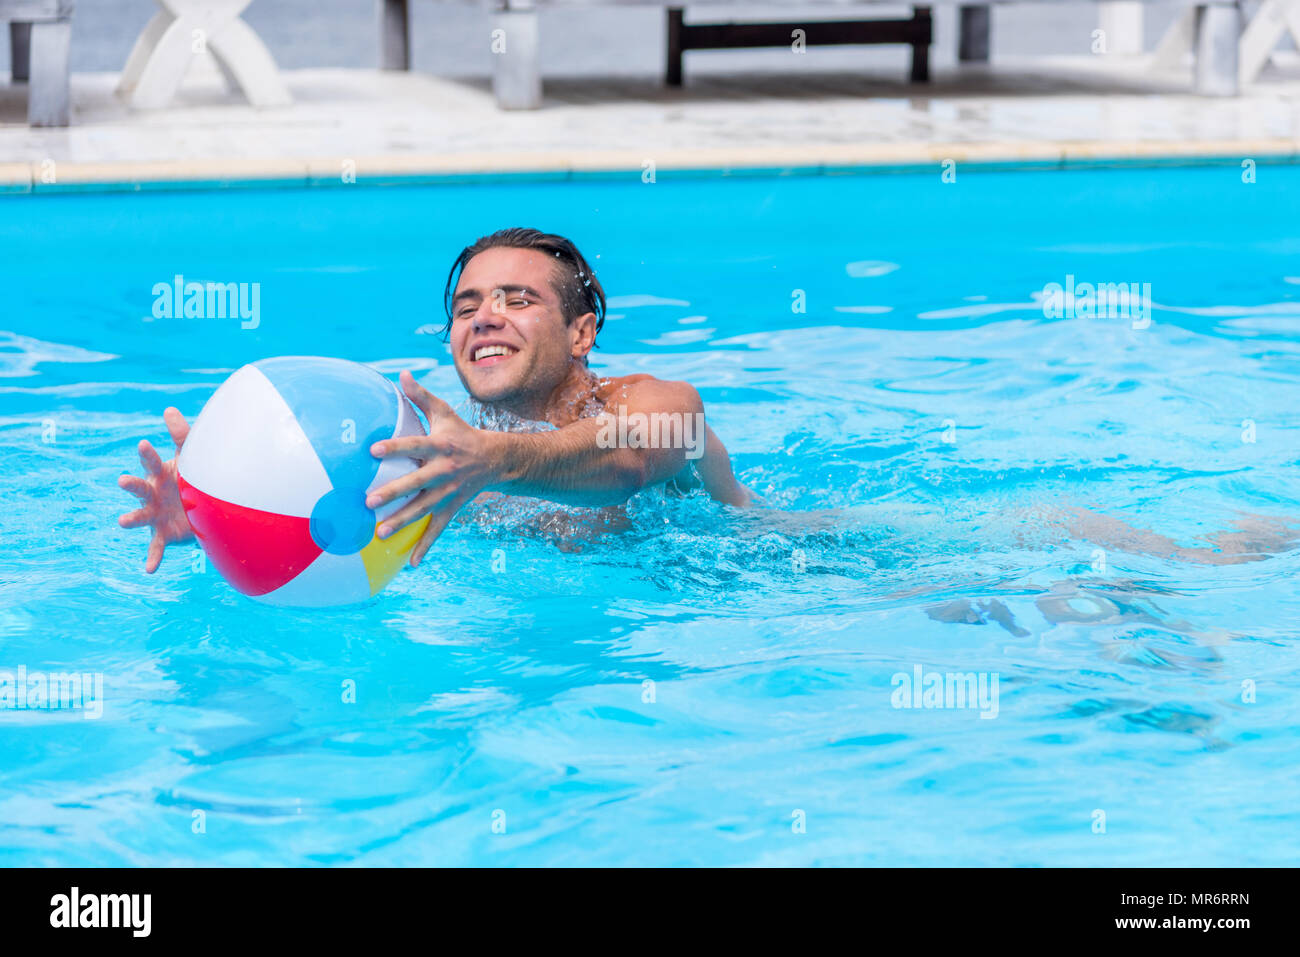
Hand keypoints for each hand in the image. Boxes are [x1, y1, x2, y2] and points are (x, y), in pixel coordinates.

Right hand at [117, 407, 194, 572]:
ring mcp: (156, 515)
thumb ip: (182, 435)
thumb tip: (168, 409)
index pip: (150, 461)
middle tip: (122, 480)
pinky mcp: (165, 534)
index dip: (147, 453)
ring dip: (131, 518)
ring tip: (121, 521)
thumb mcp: (191, 456)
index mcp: (158, 474)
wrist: (205, 505)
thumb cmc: (192, 476)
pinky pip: (156, 547)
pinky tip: (148, 570)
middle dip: (131, 484)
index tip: (144, 443)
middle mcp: (152, 494)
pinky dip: (152, 558)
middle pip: (139, 488)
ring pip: (140, 516)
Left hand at [367, 371, 503, 565]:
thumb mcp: (445, 412)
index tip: (372, 449)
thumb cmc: (461, 433)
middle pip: (415, 483)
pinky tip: (411, 563)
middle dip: (393, 493)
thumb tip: (402, 374)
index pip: (415, 446)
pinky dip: (425, 546)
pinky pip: (437, 529)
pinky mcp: (451, 507)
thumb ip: (420, 397)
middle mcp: (444, 471)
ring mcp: (448, 492)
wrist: (497, 459)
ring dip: (402, 522)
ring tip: (379, 532)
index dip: (395, 446)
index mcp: (440, 447)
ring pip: (423, 509)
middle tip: (368, 501)